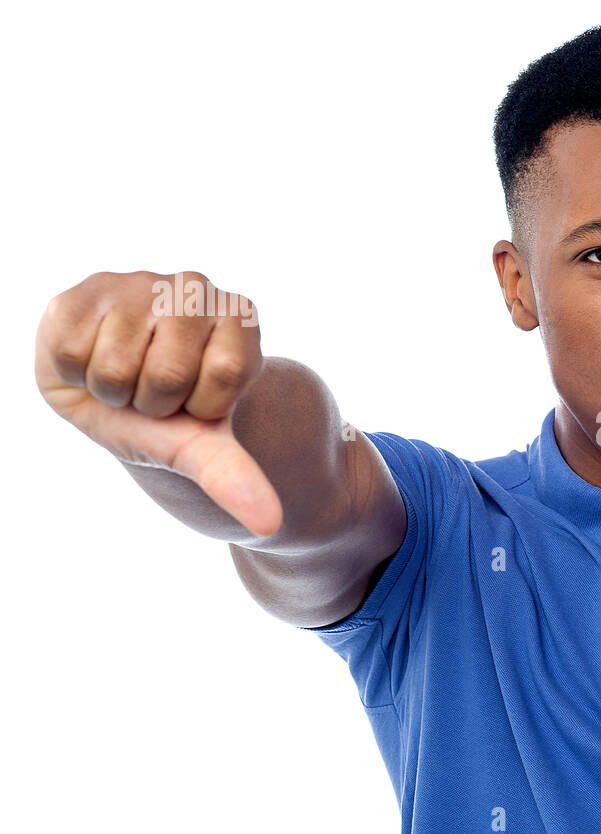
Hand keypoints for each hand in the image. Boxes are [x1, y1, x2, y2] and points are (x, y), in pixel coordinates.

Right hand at [34, 270, 282, 537]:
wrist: (117, 394)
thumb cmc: (172, 415)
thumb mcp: (204, 447)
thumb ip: (236, 477)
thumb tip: (269, 524)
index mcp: (240, 316)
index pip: (226, 375)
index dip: (205, 406)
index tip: (199, 401)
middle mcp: (194, 289)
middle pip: (167, 374)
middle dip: (155, 402)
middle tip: (155, 392)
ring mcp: (138, 282)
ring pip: (115, 367)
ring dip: (114, 389)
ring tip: (125, 374)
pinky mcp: (84, 291)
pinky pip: (72, 352)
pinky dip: (76, 372)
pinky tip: (93, 356)